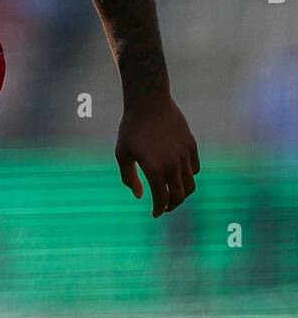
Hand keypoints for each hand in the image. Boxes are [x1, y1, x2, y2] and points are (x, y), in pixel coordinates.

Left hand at [115, 91, 199, 217]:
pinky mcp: (191, 145)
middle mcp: (173, 165)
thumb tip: (141, 196)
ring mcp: (184, 155)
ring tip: (173, 195)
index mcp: (154, 169)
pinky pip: (195, 168)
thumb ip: (129, 178)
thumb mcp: (122, 154)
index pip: (162, 199)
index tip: (155, 214)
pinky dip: (188, 177)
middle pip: (178, 196)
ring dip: (182, 194)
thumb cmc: (131, 129)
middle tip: (164, 208)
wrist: (149, 103)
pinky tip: (178, 177)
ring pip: (190, 184)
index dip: (159, 210)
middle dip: (171, 206)